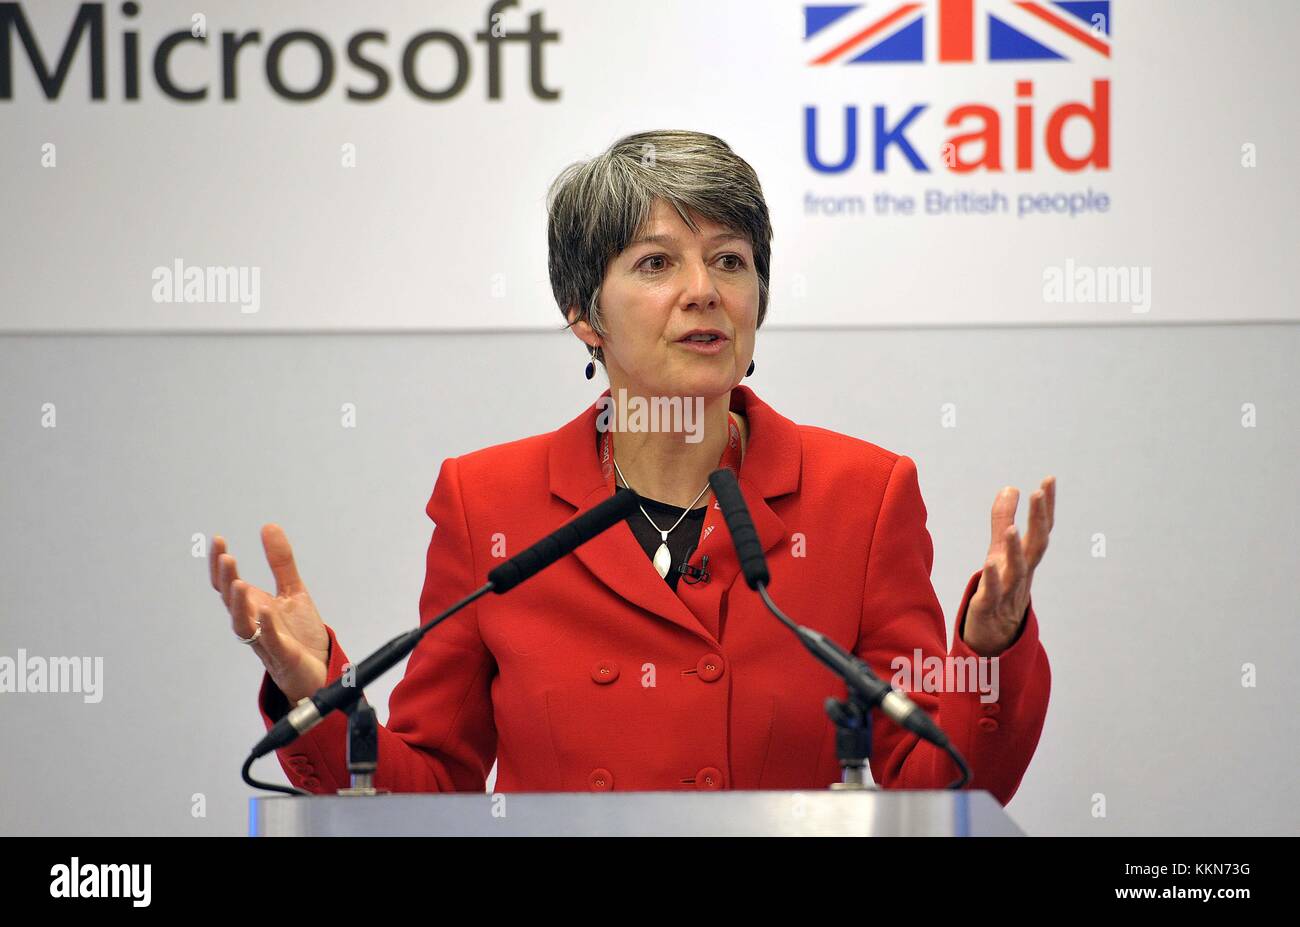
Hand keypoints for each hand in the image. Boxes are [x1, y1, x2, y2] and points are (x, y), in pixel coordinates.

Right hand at [209, 524, 329, 703]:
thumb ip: (281, 562)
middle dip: (226, 579)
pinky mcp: (283, 656)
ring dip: (238, 605)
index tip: (219, 540)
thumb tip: (268, 526)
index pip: (228, 583)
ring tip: (238, 583)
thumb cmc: (300, 635)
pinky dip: (266, 627)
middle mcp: (254, 623)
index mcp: (254, 606)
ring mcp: (266, 641)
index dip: (220, 563)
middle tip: (226, 557)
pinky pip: (270, 642)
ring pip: (243, 625)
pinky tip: (265, 611)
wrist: (319, 670)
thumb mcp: (293, 590)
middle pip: (231, 601)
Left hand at [962, 477, 1055, 656]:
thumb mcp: (1000, 549)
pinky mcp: (990, 604)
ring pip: (1017, 569)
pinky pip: (994, 592)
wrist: (996, 631)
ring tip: (1011, 528)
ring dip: (1016, 548)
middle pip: (1037, 544)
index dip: (1046, 505)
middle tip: (1039, 492)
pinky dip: (994, 579)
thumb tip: (1011, 487)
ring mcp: (1009, 588)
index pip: (1041, 528)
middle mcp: (1023, 570)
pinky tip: (989, 565)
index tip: (1049, 479)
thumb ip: (1004, 519)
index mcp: (1027, 556)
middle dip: (1039, 519)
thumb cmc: (1001, 585)